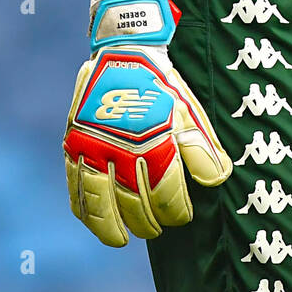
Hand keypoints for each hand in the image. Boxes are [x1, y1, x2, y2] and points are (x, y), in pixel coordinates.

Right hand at [63, 0, 231, 246]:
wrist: (124, 51)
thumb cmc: (162, 85)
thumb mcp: (189, 110)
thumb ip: (202, 148)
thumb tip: (217, 180)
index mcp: (154, 141)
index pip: (166, 195)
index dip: (176, 211)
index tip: (182, 216)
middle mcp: (121, 149)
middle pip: (134, 205)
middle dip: (149, 223)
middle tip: (157, 228)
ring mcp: (94, 148)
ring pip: (100, 203)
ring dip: (111, 228)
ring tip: (123, 239)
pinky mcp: (74, 144)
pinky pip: (75, 186)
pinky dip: (84, 209)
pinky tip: (95, 221)